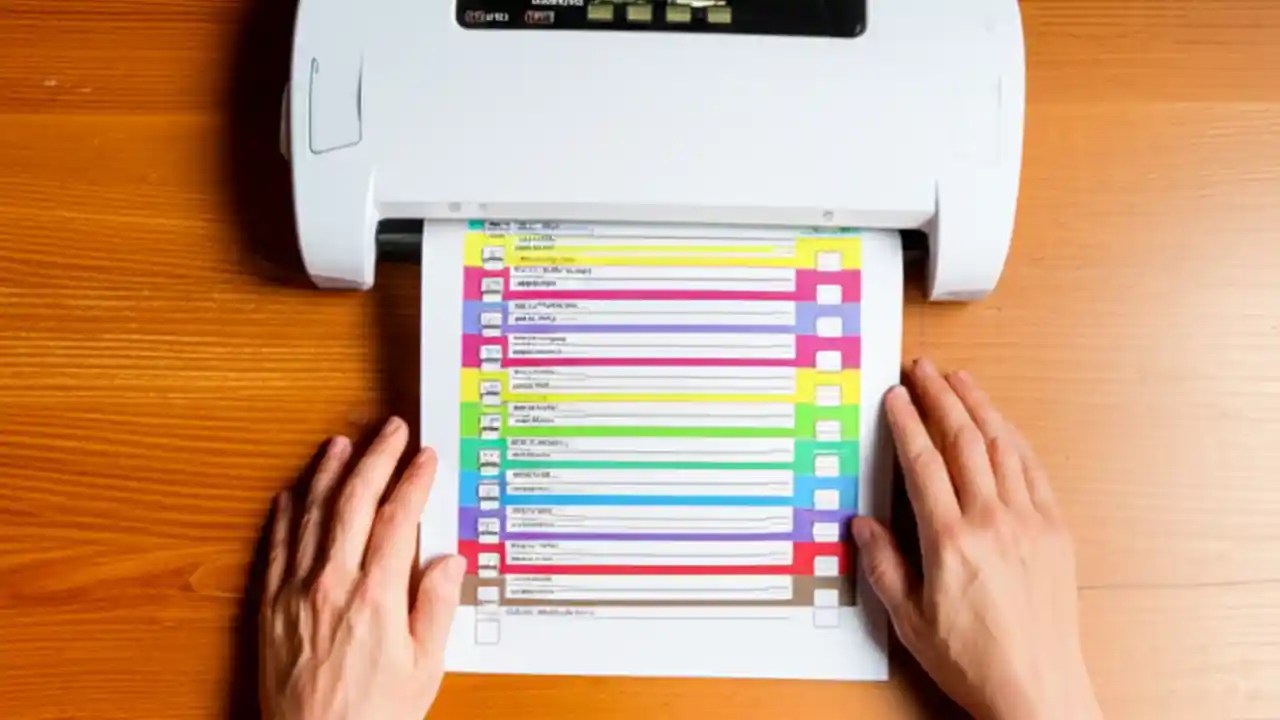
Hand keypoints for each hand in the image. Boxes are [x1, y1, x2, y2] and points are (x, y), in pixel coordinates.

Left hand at [260, 417, 464, 719]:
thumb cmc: (374, 715)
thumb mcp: (424, 668)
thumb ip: (435, 608)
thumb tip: (447, 562)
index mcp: (376, 596)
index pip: (396, 519)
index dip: (413, 481)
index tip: (425, 457)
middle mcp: (332, 584)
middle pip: (353, 503)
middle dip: (375, 459)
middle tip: (390, 431)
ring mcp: (296, 592)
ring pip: (312, 515)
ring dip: (328, 473)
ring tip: (342, 444)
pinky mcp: (271, 607)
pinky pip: (276, 546)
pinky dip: (285, 514)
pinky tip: (294, 492)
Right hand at [852, 360, 1101, 719]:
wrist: (1037, 686)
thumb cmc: (974, 659)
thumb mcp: (909, 619)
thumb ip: (883, 565)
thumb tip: (863, 526)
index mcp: (951, 540)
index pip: (923, 462)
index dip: (906, 422)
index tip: (895, 397)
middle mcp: (993, 521)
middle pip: (963, 439)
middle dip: (940, 397)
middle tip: (922, 370)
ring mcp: (1029, 522)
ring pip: (1002, 445)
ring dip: (978, 406)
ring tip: (959, 380)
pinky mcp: (1055, 531)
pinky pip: (1033, 469)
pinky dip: (1013, 439)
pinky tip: (1001, 425)